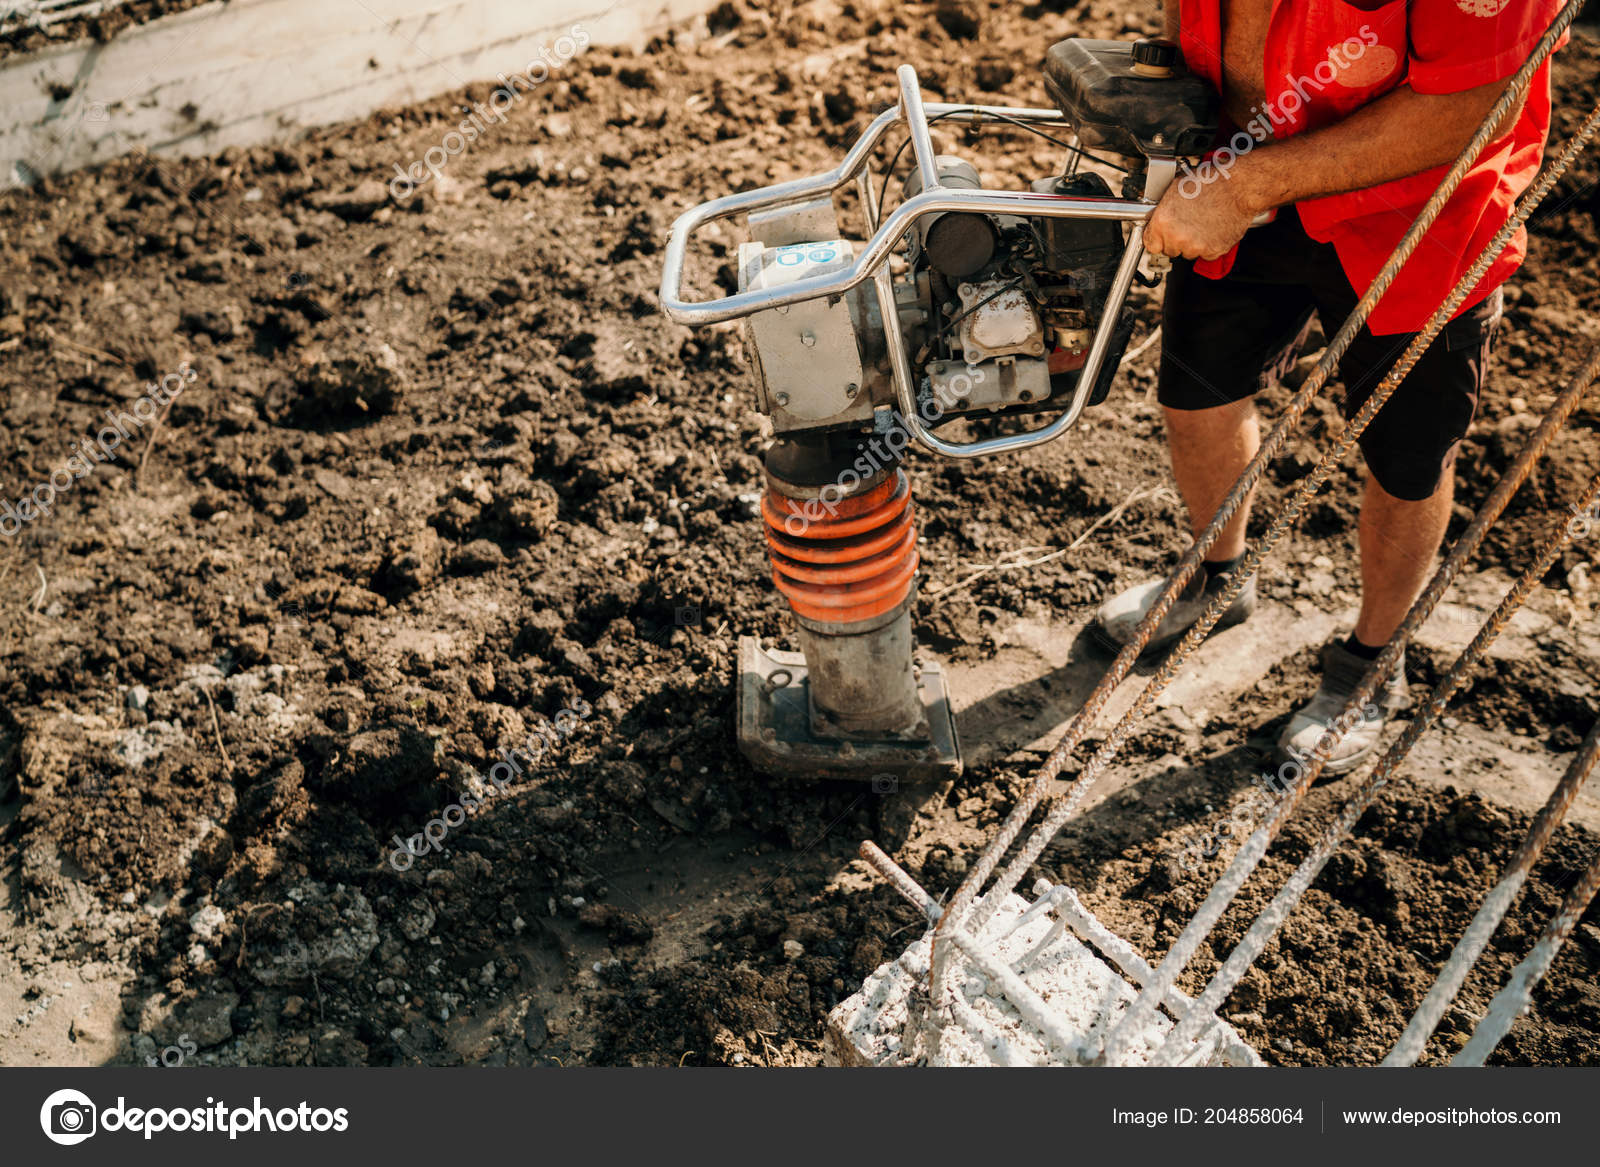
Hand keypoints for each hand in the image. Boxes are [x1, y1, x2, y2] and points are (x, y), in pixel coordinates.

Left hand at [1143, 165, 1264, 261]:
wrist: (1238, 186)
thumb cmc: (1210, 182)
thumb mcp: (1175, 189)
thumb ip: (1162, 211)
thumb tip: (1155, 218)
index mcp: (1163, 222)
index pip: (1150, 244)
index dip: (1158, 239)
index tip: (1162, 236)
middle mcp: (1177, 237)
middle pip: (1169, 250)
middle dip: (1176, 240)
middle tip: (1188, 223)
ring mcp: (1195, 247)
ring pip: (1188, 253)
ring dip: (1193, 243)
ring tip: (1203, 222)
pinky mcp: (1212, 252)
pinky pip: (1205, 255)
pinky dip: (1209, 245)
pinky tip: (1213, 228)